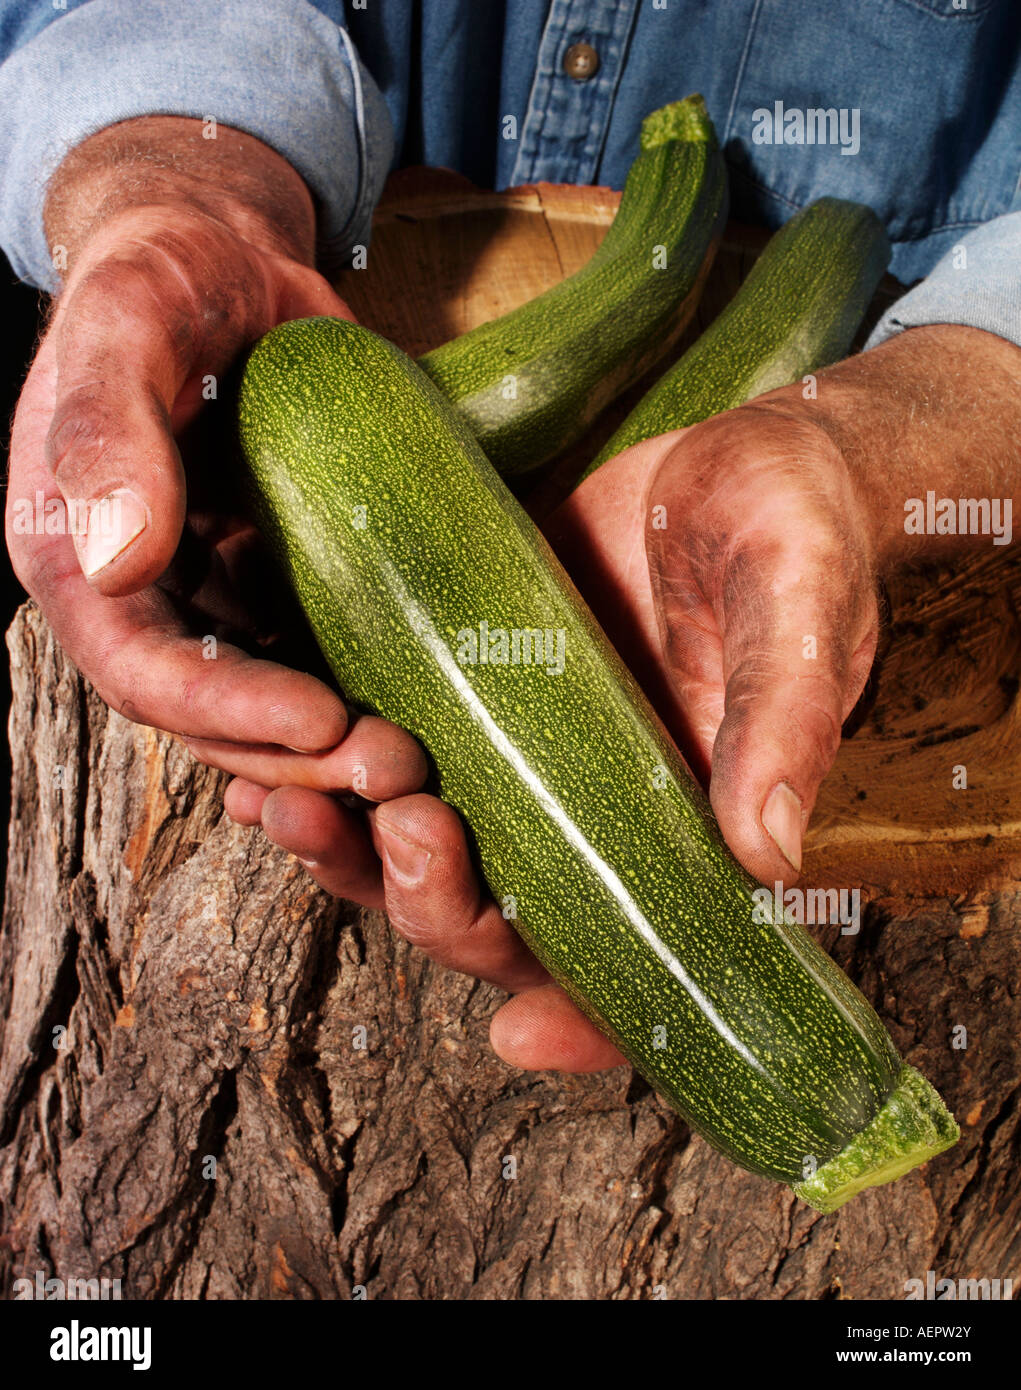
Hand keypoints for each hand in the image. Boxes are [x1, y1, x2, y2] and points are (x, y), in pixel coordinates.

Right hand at [6, 115, 426, 812]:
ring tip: (414, 757)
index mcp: (70, 553)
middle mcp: (134, 592)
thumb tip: (116, 560)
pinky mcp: (266, 580)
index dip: (226, 706)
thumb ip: (107, 425)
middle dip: (294, 750)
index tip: (321, 719)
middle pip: (206, 712)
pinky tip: (414, 705)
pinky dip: (351, 690)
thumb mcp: (130, 319)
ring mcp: (204, 592)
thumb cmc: (164, 271)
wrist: (223, 254)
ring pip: (260, 701)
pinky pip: (303, 656)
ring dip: (329, 744)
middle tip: (393, 766)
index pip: (140, 668)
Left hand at [243, 324, 1019, 1077]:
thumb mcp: (803, 608)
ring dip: (347, 850)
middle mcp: (587, 816)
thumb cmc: (795, 533)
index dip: (580, 1023)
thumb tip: (769, 854)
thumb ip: (785, 720)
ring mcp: (513, 758)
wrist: (734, 449)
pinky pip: (379, 754)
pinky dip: (316, 770)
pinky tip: (257, 757)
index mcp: (682, 830)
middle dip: (431, 901)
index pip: (634, 959)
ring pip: (415, 850)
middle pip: (493, 919)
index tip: (516, 1035)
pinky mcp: (458, 689)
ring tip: (281, 803)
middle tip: (407, 825)